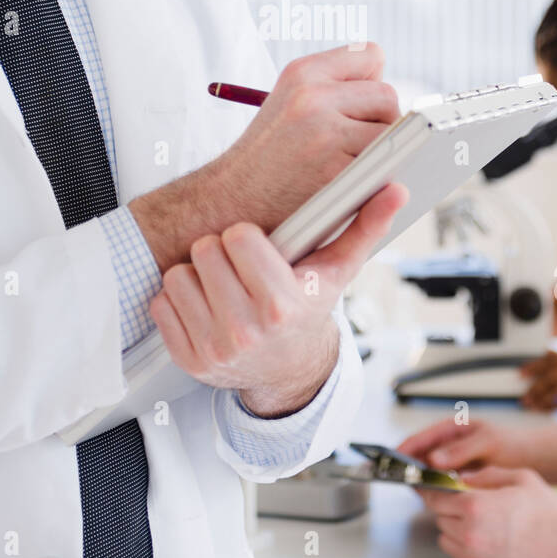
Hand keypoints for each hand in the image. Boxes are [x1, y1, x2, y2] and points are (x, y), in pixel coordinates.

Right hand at [130, 43, 399, 270]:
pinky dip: (375, 179)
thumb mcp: (289, 103)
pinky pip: (384, 168)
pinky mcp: (336, 172)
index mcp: (302, 73)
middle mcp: (313, 96)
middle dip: (381, 121)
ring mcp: (325, 134)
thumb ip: (335, 89)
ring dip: (381, 152)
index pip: (371, 55)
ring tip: (350, 165)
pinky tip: (351, 186)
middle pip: (388, 96)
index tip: (358, 107)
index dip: (371, 83)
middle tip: (353, 146)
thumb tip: (394, 98)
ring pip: (391, 133)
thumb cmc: (269, 157)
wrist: (230, 202)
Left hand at [150, 181, 407, 415]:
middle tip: (241, 268)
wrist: (289, 368)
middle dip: (221, 253)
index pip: (237, 236)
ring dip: (197, 276)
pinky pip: (160, 302)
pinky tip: (207, 306)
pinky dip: (179, 301)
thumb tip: (395, 189)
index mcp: (280, 304)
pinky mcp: (186, 359)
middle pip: (204, 250)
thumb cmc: (309, 306)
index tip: (259, 248)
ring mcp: (213, 349)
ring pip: (178, 275)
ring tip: (225, 286)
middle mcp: (245, 331)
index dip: (247, 237)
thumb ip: (366, 225)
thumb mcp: (338, 269)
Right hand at [396, 418, 556, 483]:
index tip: (394, 460)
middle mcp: (449, 445)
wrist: (533, 460)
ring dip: (422, 481)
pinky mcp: (458, 477)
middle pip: (420, 456)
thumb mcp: (488, 443)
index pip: (421, 437)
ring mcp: (453, 462)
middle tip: (404, 481)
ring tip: (419, 491)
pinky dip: (434, 490)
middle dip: (411, 468)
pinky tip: (434, 497)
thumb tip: (434, 459)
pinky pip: (439, 483)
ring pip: (428, 472)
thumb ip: (461, 450)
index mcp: (453, 429)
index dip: (406, 449)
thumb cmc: (513, 445)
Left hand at [418, 467, 556, 557]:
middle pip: (439, 519)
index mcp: (475, 507)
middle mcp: (470, 535)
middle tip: (470, 506)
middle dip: (450, 510)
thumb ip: (487, 474)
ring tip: (481, 526)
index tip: (435, 490)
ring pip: (446, 541)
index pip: (436, 498)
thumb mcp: (521, 479)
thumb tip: (465, 476)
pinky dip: (465, 550)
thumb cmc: (550, 517)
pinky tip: (486, 542)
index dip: (435, 492)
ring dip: (455, 531)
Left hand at [519, 349, 556, 410]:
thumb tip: (545, 369)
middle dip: (535, 386)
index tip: (522, 373)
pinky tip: (546, 410)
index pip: (553, 357)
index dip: (534, 366)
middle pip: (552, 374)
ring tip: (531, 404)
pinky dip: (553, 407)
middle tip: (524, 395)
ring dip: (541, 398)